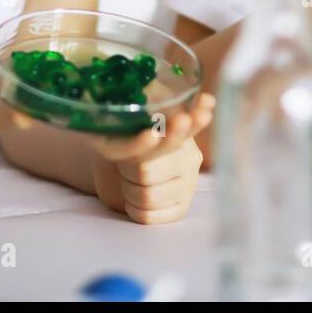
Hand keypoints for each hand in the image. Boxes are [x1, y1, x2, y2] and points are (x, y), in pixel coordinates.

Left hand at [89, 93, 215, 224]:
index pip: (183, 129)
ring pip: (147, 196)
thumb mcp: (130, 122)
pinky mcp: (181, 208)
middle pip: (146, 171)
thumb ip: (143, 107)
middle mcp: (190, 157)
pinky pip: (148, 215)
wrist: (120, 170)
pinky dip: (133, 208)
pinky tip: (134, 198)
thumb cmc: (126, 141)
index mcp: (182, 128)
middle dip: (127, 170)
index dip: (184, 125)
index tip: (177, 121)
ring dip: (128, 189)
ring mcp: (189, 184)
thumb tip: (190, 97)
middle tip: (125, 164)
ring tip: (129, 180)